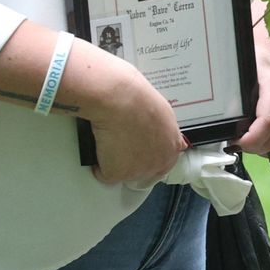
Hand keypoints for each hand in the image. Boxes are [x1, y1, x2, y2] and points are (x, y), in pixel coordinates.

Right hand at [78, 48, 186, 185]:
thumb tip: (155, 128)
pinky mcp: (117, 174)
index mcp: (172, 144)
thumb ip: (161, 125)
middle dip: (131, 161)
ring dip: (115, 160)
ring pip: (124, 172)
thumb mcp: (160, 109)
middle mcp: (159, 160)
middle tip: (119, 143)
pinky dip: (97, 162)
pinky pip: (104, 173)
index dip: (147, 154)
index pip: (164, 161)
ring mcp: (139, 170)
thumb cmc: (135, 95)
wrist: (119, 99)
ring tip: (109, 138)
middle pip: (144, 170)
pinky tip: (98, 145)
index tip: (137, 149)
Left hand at [238, 35, 269, 157]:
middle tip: (238, 142)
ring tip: (248, 140)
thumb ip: (235, 105)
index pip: (268, 121)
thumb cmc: (250, 73)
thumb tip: (230, 131)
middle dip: (254, 146)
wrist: (267, 63)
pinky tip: (260, 140)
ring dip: (262, 149)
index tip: (237, 142)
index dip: (252, 139)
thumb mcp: (239, 83)